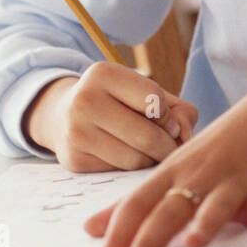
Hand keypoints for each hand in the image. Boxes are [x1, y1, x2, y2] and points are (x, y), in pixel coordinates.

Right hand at [24, 61, 198, 170]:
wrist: (62, 115)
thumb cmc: (118, 103)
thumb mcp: (145, 93)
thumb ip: (178, 110)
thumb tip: (184, 136)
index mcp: (104, 74)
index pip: (154, 100)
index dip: (167, 114)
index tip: (163, 117)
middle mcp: (85, 100)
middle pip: (148, 136)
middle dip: (167, 146)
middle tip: (170, 146)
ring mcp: (76, 132)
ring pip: (136, 160)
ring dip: (151, 160)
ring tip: (149, 151)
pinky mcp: (74, 159)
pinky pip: (119, 172)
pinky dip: (132, 169)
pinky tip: (128, 156)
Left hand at [84, 82, 246, 246]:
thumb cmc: (217, 150)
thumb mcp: (172, 169)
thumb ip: (135, 202)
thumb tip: (91, 228)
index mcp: (172, 174)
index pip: (137, 206)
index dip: (118, 236)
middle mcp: (199, 176)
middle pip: (169, 211)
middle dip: (148, 242)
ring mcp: (235, 180)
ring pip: (217, 203)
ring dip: (206, 222)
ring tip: (193, 243)